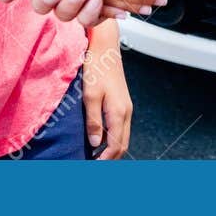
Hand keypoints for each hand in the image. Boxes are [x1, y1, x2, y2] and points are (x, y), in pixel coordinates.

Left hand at [82, 22, 131, 157]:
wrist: (104, 47)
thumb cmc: (96, 68)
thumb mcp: (90, 95)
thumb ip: (93, 121)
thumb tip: (95, 144)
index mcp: (119, 112)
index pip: (115, 146)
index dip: (104, 160)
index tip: (91, 168)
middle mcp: (126, 111)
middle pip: (122, 144)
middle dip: (110, 158)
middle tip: (94, 166)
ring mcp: (126, 106)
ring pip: (122, 136)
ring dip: (111, 148)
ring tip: (95, 156)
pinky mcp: (122, 102)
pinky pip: (119, 127)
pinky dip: (112, 138)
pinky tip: (99, 139)